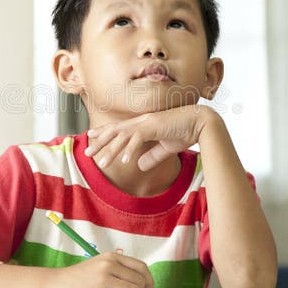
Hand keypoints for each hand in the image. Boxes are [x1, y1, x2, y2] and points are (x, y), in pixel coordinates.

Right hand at [48, 252, 153, 287]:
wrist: (54, 285)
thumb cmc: (79, 279)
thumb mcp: (100, 265)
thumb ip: (120, 270)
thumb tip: (145, 287)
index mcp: (111, 256)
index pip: (141, 267)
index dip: (149, 281)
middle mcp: (109, 265)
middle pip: (140, 282)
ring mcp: (104, 280)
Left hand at [85, 105, 218, 171]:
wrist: (201, 123)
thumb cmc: (185, 132)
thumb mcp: (165, 148)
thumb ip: (152, 156)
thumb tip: (139, 166)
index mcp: (143, 124)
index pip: (119, 128)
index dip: (104, 132)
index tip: (91, 137)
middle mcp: (141, 122)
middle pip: (115, 131)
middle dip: (100, 142)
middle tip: (86, 152)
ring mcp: (146, 123)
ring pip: (122, 136)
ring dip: (111, 150)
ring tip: (101, 163)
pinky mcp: (154, 127)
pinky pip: (138, 139)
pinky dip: (130, 149)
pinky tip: (124, 161)